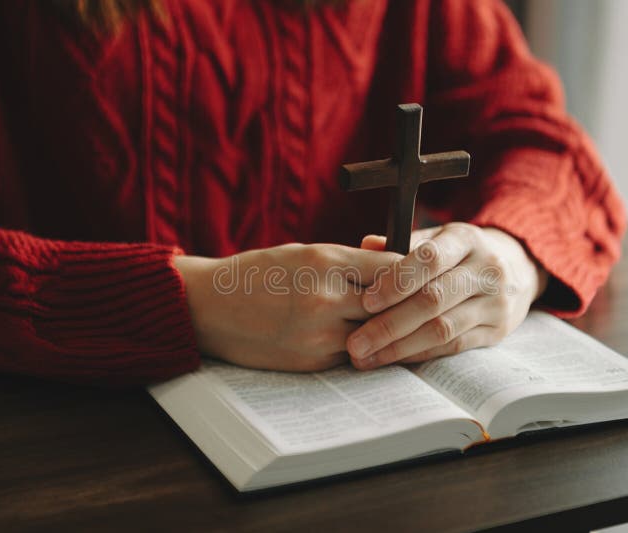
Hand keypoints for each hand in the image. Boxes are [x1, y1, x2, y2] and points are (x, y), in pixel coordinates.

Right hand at [174, 244, 400, 371]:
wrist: (209, 306)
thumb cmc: (258, 273)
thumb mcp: (304, 253)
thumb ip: (349, 262)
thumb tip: (395, 271)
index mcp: (326, 260)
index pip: (393, 268)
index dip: (411, 273)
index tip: (418, 276)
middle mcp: (326, 297)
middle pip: (393, 305)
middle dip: (406, 305)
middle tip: (417, 305)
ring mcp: (320, 333)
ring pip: (378, 334)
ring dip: (387, 330)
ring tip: (394, 324)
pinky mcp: (313, 361)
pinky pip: (355, 355)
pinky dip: (363, 347)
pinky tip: (362, 339)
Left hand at [346, 223, 547, 369]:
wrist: (517, 269)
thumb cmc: (460, 253)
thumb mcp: (438, 238)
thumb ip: (402, 243)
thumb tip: (365, 245)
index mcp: (466, 239)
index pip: (430, 259)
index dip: (396, 281)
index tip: (366, 301)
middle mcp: (486, 269)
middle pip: (433, 299)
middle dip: (389, 324)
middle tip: (356, 342)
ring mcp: (495, 302)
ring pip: (442, 328)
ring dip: (400, 346)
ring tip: (366, 357)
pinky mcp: (497, 330)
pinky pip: (453, 346)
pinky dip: (419, 354)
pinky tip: (392, 358)